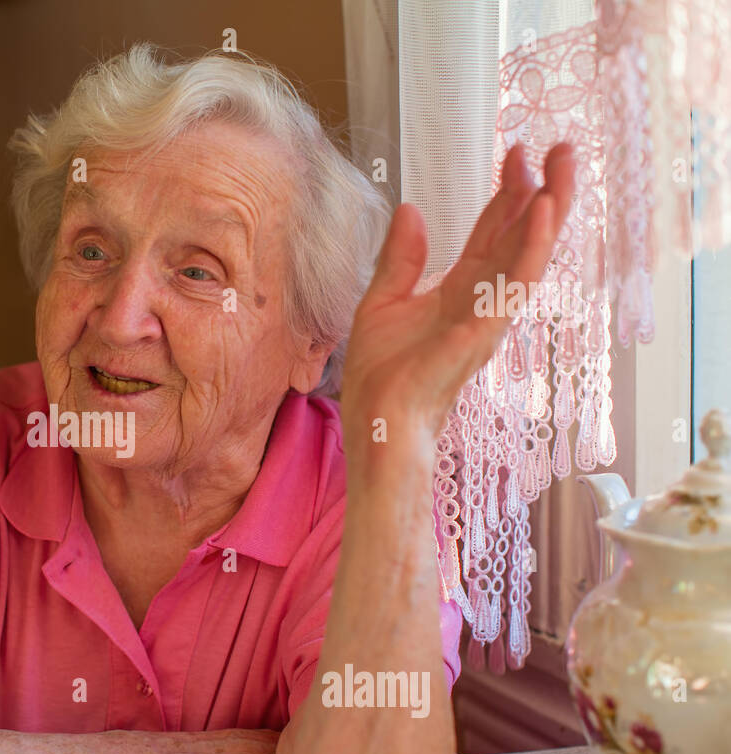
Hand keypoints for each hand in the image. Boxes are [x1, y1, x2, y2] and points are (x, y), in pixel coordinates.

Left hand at [340, 142, 575, 446]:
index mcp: (458, 291)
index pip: (492, 234)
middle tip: (561, 147)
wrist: (376, 421)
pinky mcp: (485, 330)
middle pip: (521, 238)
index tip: (516, 154)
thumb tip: (410, 209)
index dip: (506, 195)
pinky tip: (542, 212)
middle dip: (543, 192)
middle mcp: (481, 301)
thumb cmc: (380, 376)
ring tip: (563, 166)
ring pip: (530, 254)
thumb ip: (400, 260)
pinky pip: (516, 284)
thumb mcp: (380, 303)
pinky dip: (532, 247)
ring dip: (550, 209)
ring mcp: (487, 316)